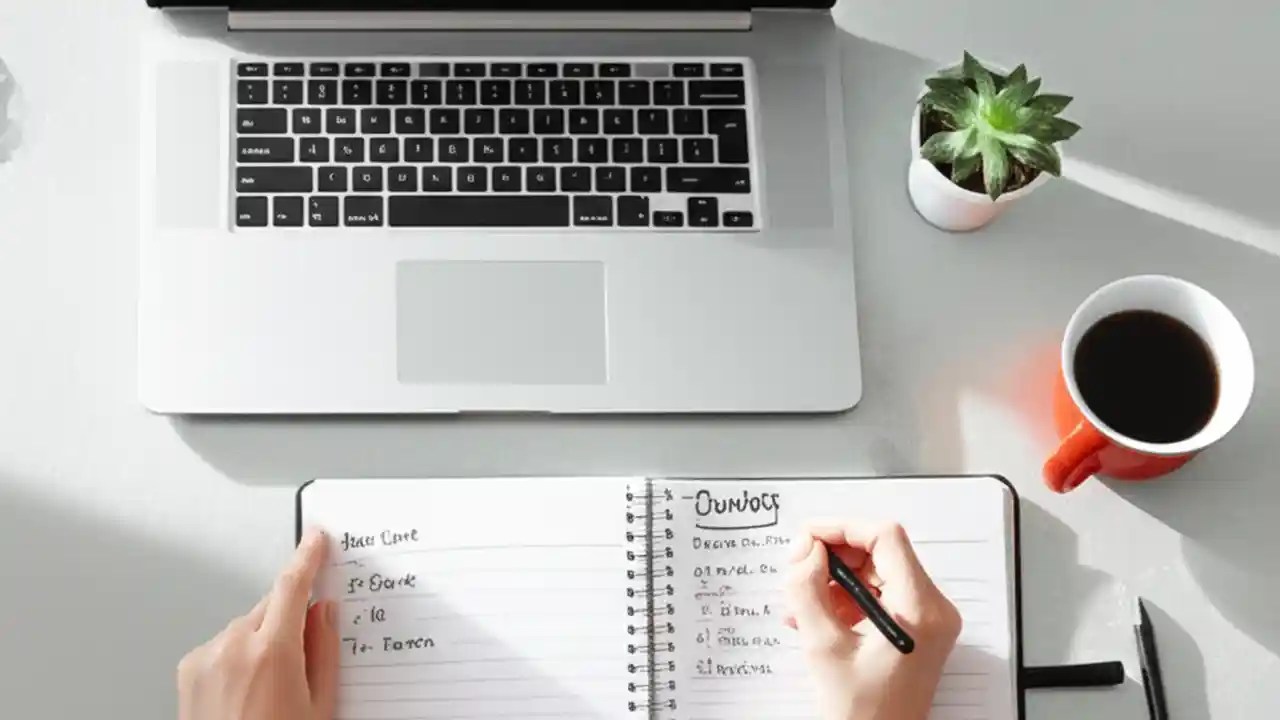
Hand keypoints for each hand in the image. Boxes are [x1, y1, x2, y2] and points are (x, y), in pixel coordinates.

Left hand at [178, 529, 338, 719]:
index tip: (315, 540)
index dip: (307, 558)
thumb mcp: (320, 706)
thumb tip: (324, 613)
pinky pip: (222, 645)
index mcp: (271, 653)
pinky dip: (237, 655)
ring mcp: (204, 659)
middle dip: (288, 619)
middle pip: (268, 607)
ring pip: (244, 626)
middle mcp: (232, 648)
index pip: (292, 586)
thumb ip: (324, 651)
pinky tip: (248, 690)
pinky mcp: (188, 670)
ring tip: (272, 687)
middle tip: (304, 653)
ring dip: (261, 639)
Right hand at [784, 521, 961, 719]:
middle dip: (834, 556)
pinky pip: (878, 593)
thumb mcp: (823, 647)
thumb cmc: (863, 715)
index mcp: (919, 610)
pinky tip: (817, 613)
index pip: (885, 537)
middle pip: (880, 551)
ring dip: (835, 578)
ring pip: (876, 570)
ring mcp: (926, 619)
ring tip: (802, 600)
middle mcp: (932, 610)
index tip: (808, 538)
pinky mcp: (915, 628)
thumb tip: (805, 551)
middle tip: (799, 568)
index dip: (841, 528)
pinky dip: (846, 596)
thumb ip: (808, 589)